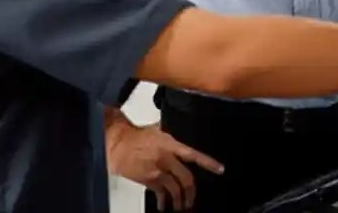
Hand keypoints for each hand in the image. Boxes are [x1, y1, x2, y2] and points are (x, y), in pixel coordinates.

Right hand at [107, 121, 223, 211]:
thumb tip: (180, 143)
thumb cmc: (136, 136)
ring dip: (179, 200)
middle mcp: (167, 158)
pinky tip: (164, 205)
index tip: (220, 170)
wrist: (118, 144)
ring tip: (181, 206)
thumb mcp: (159, 131)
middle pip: (187, 178)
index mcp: (171, 144)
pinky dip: (163, 202)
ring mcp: (158, 170)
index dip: (209, 163)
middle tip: (192, 198)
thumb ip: (172, 140)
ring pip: (175, 189)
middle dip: (191, 191)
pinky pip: (161, 194)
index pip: (194, 155)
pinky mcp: (148, 180)